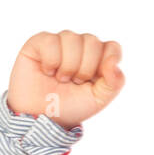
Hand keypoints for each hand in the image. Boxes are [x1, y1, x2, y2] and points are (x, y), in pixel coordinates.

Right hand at [7, 30, 124, 128]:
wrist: (41, 116)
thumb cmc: (70, 107)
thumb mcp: (98, 99)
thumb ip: (114, 82)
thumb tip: (114, 62)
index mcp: (98, 59)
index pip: (112, 47)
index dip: (107, 62)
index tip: (96, 79)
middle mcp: (80, 47)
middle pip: (92, 41)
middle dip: (85, 67)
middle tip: (75, 82)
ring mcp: (60, 43)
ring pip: (71, 37)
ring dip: (67, 65)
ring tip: (61, 79)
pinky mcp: (39, 43)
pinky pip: (50, 40)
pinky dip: (51, 60)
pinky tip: (47, 71)